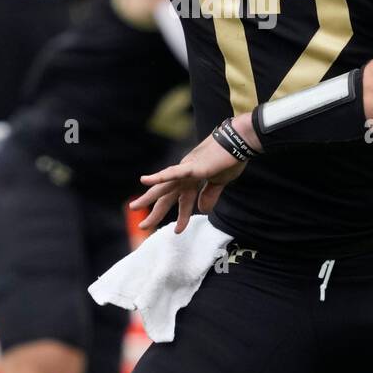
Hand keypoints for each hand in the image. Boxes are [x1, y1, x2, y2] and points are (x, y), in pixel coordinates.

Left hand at [130, 130, 249, 233]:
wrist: (238, 141)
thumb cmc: (231, 159)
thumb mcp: (220, 182)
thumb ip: (210, 195)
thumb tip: (202, 210)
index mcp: (193, 180)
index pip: (183, 201)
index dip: (181, 217)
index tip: (178, 231)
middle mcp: (186, 175)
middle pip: (167, 196)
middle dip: (156, 211)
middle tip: (143, 226)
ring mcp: (187, 170)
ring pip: (164, 186)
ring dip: (149, 197)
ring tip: (134, 207)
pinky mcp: (192, 167)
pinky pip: (173, 173)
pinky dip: (159, 177)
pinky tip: (145, 180)